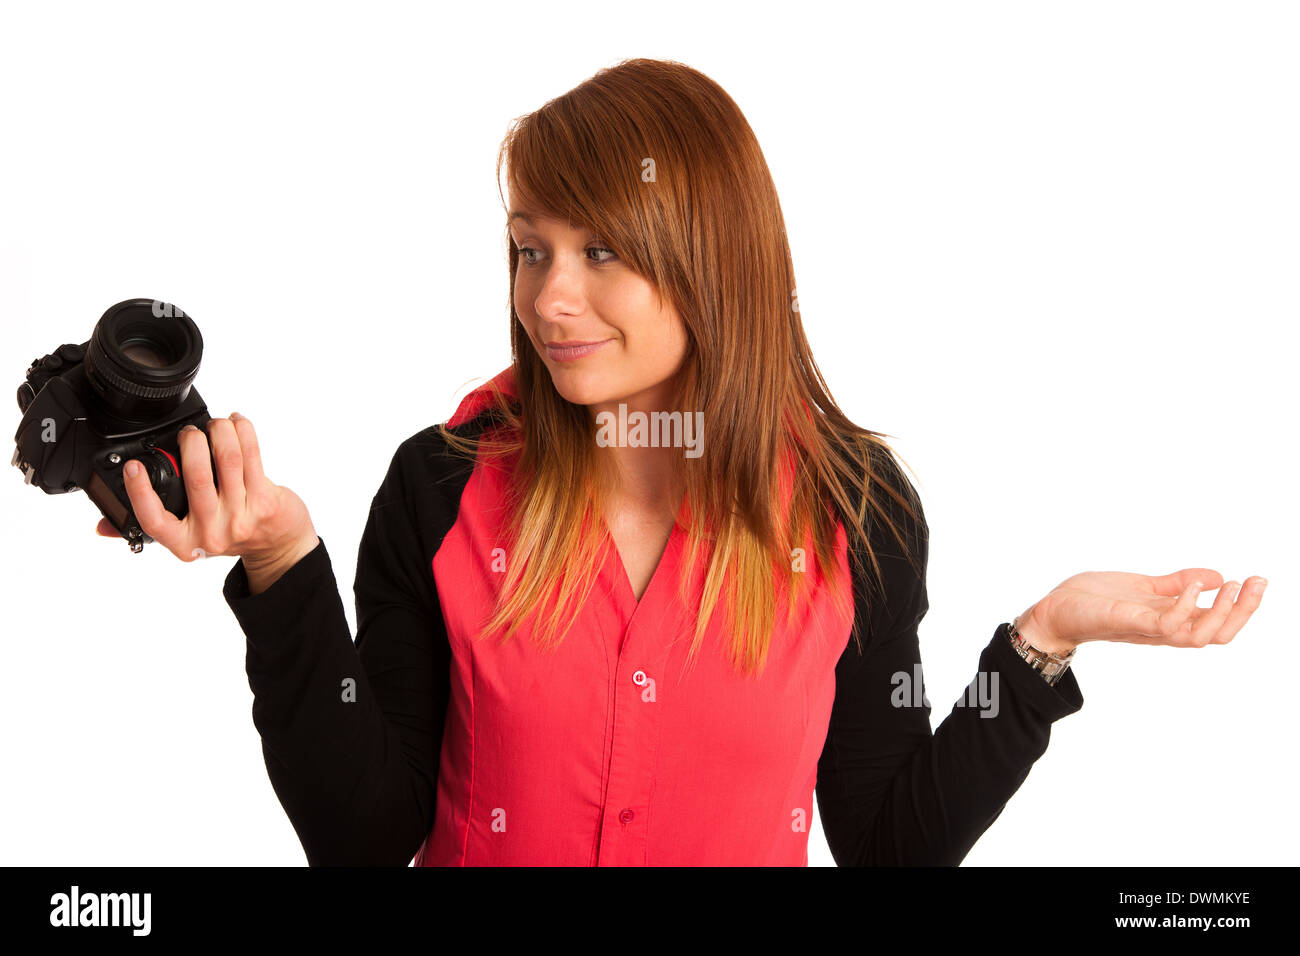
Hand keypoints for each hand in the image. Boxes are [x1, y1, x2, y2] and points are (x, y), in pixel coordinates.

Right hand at [95, 412, 315, 564]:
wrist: (278, 547)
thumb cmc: (229, 534)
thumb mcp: (187, 539)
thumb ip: (151, 526)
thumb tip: (102, 527)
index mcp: (184, 543)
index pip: (153, 520)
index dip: (139, 492)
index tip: (133, 466)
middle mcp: (211, 533)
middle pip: (196, 476)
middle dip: (191, 442)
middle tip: (190, 433)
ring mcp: (240, 517)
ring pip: (226, 459)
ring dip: (219, 431)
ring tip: (215, 425)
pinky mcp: (265, 500)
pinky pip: (252, 456)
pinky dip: (242, 432)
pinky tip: (236, 424)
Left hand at [1016, 569, 1267, 654]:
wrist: (1056, 610)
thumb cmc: (1096, 601)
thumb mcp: (1145, 587)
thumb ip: (1177, 583)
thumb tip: (1216, 576)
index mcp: (1171, 621)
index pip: (1218, 624)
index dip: (1243, 607)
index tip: (1258, 580)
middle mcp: (1164, 631)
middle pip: (1218, 634)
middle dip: (1244, 611)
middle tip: (1257, 581)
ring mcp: (1149, 629)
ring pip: (1199, 636)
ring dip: (1222, 612)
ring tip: (1232, 585)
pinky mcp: (1130, 622)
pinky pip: (1166, 624)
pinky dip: (1185, 607)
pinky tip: (1194, 587)